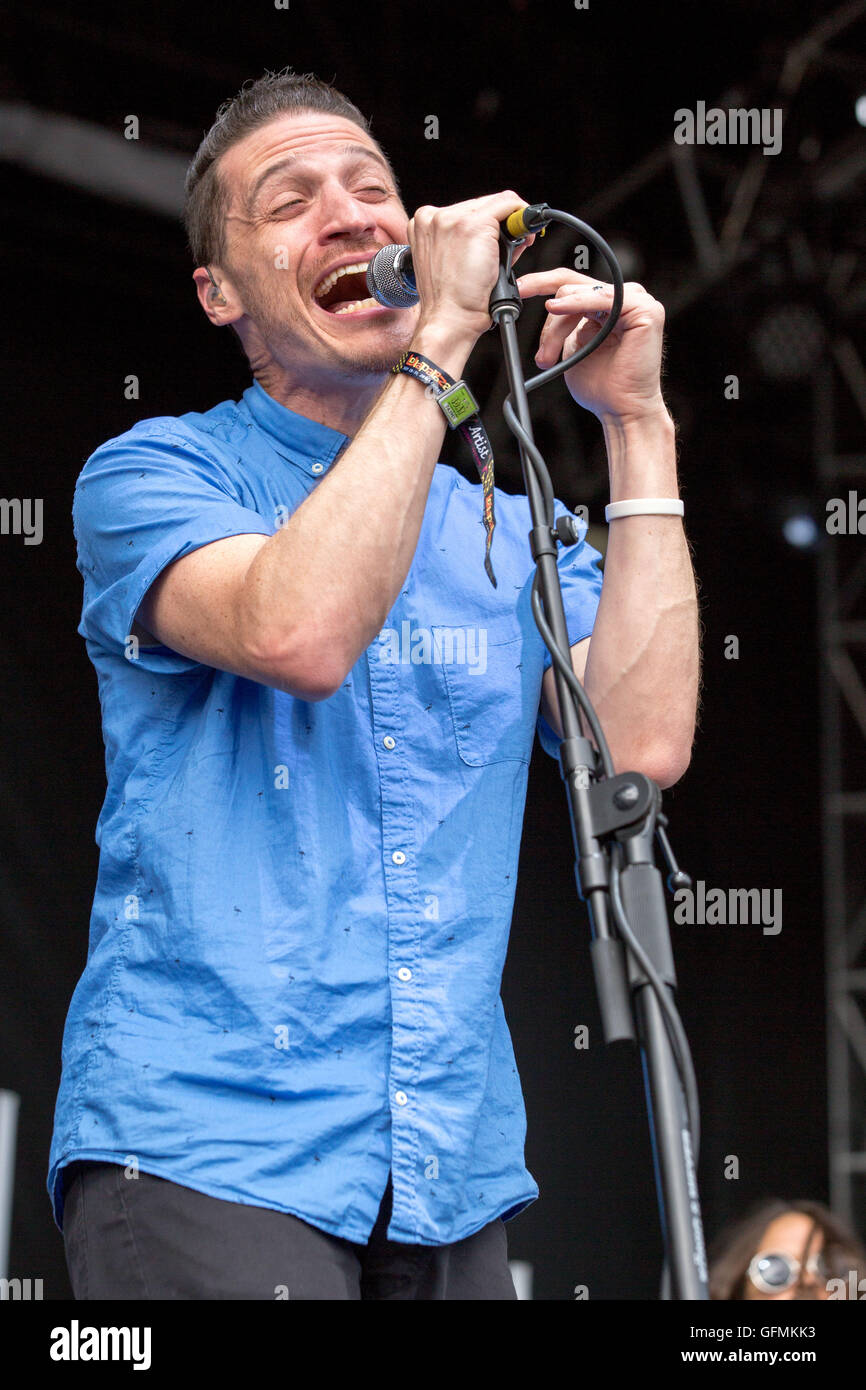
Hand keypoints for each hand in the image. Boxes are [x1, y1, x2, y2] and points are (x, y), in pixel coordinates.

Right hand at [409, 192, 535, 344]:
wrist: (450, 320)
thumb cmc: (451, 301)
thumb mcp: (452, 263)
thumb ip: (469, 241)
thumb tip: (505, 228)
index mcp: (423, 224)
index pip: (465, 209)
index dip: (488, 223)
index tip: (498, 239)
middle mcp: (433, 217)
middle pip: (481, 204)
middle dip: (501, 224)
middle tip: (511, 248)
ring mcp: (451, 218)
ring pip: (496, 202)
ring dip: (511, 223)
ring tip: (513, 250)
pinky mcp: (473, 224)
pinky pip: (508, 204)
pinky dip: (521, 216)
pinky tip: (525, 236)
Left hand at [516, 270, 667, 423]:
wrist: (621, 410)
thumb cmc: (601, 386)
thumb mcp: (572, 346)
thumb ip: (564, 322)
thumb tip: (545, 304)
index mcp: (607, 305)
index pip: (572, 284)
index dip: (543, 283)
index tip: (519, 289)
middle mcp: (623, 298)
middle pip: (571, 289)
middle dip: (549, 322)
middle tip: (541, 354)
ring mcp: (636, 301)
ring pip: (579, 294)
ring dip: (558, 325)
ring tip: (549, 357)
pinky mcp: (645, 310)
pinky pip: (602, 298)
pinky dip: (576, 303)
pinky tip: (556, 308)